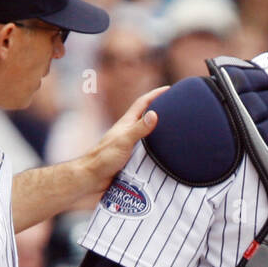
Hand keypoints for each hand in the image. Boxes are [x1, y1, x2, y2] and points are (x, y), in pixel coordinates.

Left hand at [81, 85, 166, 201]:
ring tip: (173, 126)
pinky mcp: (130, 156)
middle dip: (159, 108)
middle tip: (174, 105)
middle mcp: (128, 131)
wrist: (93, 177)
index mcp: (127, 123)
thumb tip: (154, 114)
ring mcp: (129, 143)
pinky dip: (156, 144)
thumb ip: (139, 128)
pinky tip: (162, 150)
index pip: (142, 103)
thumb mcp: (124, 140)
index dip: (155, 94)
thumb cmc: (105, 157)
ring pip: (147, 131)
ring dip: (158, 127)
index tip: (168, 89)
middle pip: (145, 115)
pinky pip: (147, 147)